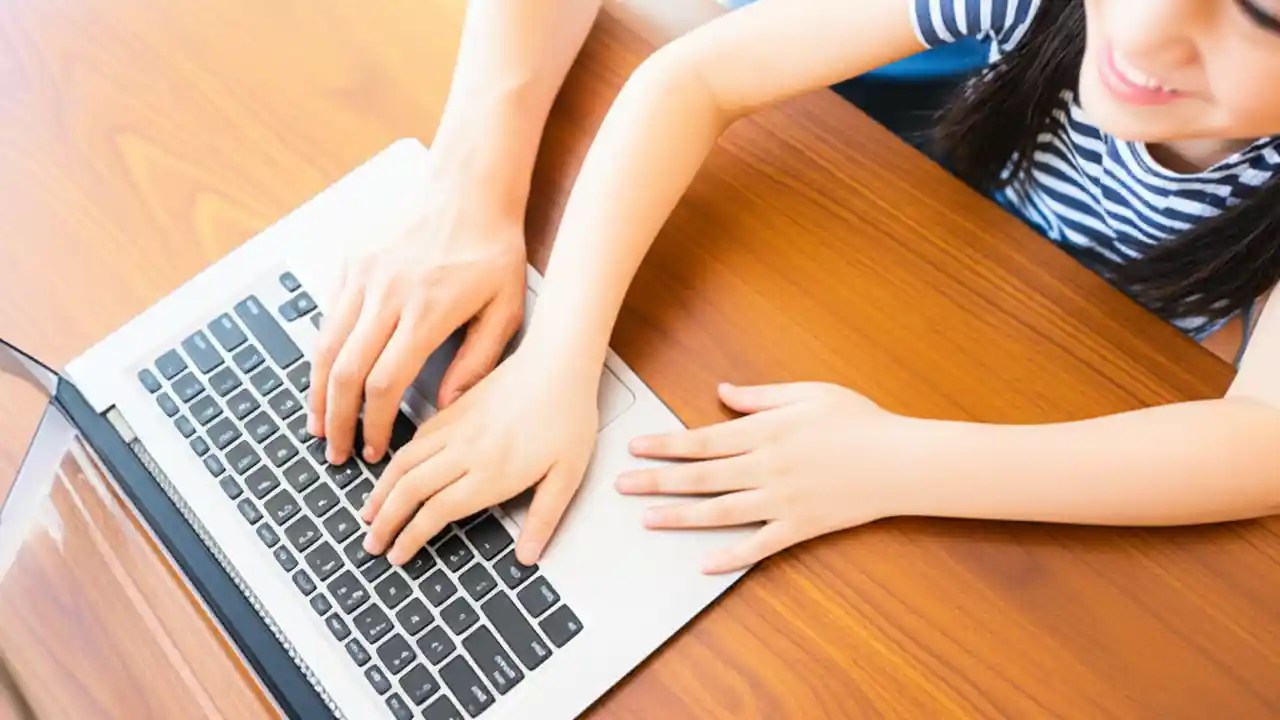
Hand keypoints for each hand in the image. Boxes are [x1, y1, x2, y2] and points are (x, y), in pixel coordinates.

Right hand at [309, 173, 526, 465]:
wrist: (470, 189)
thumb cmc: (493, 250)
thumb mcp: (505, 310)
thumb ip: (478, 362)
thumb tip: (447, 407)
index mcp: (427, 309)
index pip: (384, 382)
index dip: (374, 424)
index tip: (375, 449)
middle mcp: (387, 292)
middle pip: (344, 371)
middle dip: (336, 419)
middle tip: (337, 451)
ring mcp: (364, 274)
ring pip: (325, 345)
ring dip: (318, 392)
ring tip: (320, 424)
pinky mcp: (352, 262)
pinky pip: (328, 316)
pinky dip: (323, 354)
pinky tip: (327, 380)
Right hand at [360, 346, 599, 565]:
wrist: (558, 361)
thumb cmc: (568, 415)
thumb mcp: (568, 474)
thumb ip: (544, 518)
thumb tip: (528, 557)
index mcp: (492, 472)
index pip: (436, 512)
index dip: (410, 538)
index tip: (398, 556)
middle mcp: (466, 451)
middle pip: (410, 490)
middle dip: (385, 521)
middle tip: (371, 544)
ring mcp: (456, 428)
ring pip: (404, 463)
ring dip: (381, 491)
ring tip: (369, 514)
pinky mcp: (454, 410)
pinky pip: (415, 438)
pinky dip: (396, 461)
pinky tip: (393, 473)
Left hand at [617, 381, 914, 573]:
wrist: (902, 461)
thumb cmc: (859, 422)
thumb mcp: (809, 393)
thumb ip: (760, 396)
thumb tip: (721, 392)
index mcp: (766, 432)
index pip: (702, 440)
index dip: (665, 445)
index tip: (635, 448)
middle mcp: (768, 467)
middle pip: (701, 476)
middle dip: (657, 481)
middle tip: (622, 485)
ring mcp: (783, 500)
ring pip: (720, 511)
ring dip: (680, 517)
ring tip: (647, 518)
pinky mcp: (801, 526)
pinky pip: (759, 545)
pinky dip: (731, 556)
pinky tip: (705, 563)